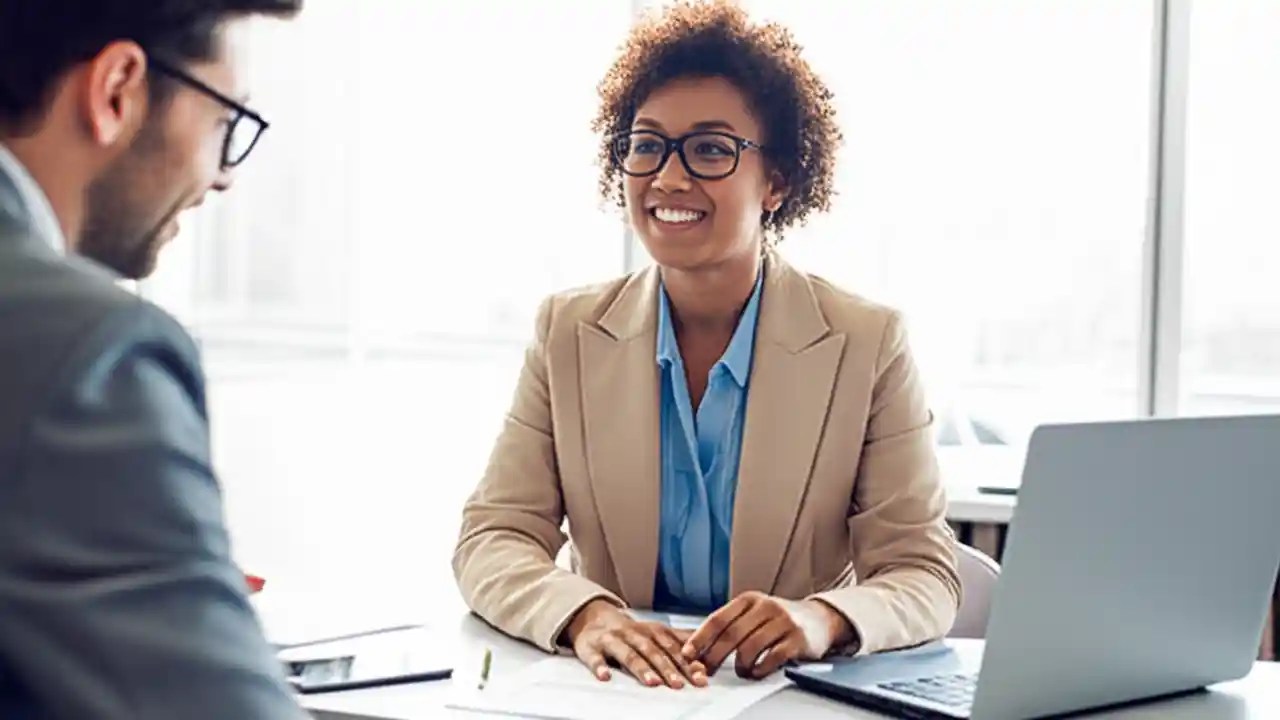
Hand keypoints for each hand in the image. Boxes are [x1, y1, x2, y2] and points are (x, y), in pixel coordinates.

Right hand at [563, 600, 708, 688]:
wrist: (591, 617)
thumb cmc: (629, 631)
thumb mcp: (655, 632)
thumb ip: (679, 641)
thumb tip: (707, 652)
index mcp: (652, 631)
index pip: (673, 647)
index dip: (687, 662)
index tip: (701, 676)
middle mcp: (633, 633)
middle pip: (652, 651)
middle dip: (667, 668)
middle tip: (679, 684)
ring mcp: (611, 640)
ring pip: (628, 654)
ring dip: (640, 668)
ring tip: (653, 683)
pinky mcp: (590, 648)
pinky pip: (594, 658)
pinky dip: (599, 666)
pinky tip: (605, 677)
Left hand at [681, 592, 854, 678]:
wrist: (819, 619)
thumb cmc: (778, 619)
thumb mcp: (755, 613)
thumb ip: (732, 624)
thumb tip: (700, 647)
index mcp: (750, 600)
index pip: (718, 619)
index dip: (700, 638)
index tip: (687, 654)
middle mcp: (766, 606)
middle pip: (732, 634)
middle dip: (714, 655)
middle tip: (706, 670)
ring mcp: (783, 622)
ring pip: (750, 647)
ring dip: (740, 665)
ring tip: (740, 671)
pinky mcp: (798, 639)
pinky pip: (772, 658)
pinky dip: (759, 669)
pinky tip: (756, 672)